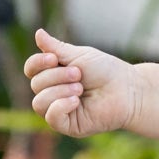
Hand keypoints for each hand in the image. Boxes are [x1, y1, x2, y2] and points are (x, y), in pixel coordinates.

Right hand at [25, 28, 141, 138]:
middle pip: (35, 85)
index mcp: (54, 74)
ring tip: (80, 89)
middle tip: (79, 74)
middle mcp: (54, 92)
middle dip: (56, 76)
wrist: (127, 89)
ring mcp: (60, 110)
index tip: (53, 58)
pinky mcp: (68, 125)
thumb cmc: (106, 71)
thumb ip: (56, 48)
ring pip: (39, 103)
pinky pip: (51, 118)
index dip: (37, 63)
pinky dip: (60, 106)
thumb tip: (38, 33)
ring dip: (59, 91)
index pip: (31, 70)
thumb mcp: (79, 55)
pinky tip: (76, 101)